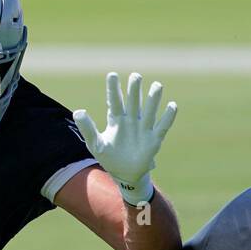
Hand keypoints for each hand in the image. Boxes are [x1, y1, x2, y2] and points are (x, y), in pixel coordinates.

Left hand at [73, 71, 176, 206]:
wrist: (124, 174)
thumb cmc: (109, 157)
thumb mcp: (95, 144)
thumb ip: (87, 128)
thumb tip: (78, 111)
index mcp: (116, 119)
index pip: (115, 101)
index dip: (113, 89)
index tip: (112, 75)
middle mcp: (131, 120)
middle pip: (133, 102)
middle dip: (134, 90)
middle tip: (135, 76)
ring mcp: (143, 128)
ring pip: (149, 111)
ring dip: (153, 99)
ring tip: (157, 85)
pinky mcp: (154, 139)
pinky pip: (162, 126)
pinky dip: (168, 117)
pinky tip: (172, 105)